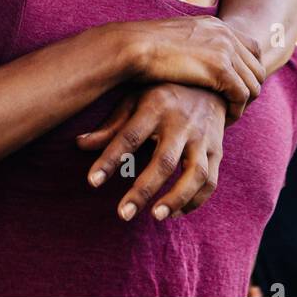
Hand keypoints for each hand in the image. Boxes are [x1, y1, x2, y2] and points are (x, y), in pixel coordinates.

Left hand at [77, 83, 226, 221]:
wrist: (210, 79)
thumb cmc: (163, 91)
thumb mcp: (135, 97)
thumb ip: (111, 124)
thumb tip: (79, 144)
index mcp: (156, 104)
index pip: (130, 135)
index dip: (110, 159)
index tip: (92, 181)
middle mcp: (182, 121)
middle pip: (163, 160)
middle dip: (143, 190)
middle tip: (122, 214)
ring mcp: (203, 136)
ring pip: (195, 173)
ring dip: (176, 198)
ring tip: (155, 217)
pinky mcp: (217, 149)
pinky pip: (210, 181)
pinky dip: (194, 201)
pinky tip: (174, 213)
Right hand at [123, 16, 264, 111]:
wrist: (135, 47)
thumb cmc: (146, 49)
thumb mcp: (178, 41)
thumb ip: (195, 47)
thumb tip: (199, 61)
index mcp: (216, 24)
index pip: (251, 48)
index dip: (248, 72)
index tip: (234, 91)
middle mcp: (225, 33)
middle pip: (257, 66)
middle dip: (249, 89)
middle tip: (233, 107)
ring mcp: (225, 48)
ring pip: (254, 83)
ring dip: (243, 103)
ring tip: (228, 116)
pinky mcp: (221, 68)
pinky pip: (242, 95)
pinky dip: (236, 110)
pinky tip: (224, 120)